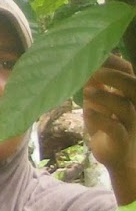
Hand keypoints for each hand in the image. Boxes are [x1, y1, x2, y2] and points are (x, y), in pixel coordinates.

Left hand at [83, 56, 135, 197]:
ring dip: (105, 97)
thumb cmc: (107, 123)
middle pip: (133, 86)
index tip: (92, 54)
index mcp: (128, 93)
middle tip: (93, 70)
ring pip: (125, 107)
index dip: (113, 61)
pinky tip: (88, 112)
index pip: (128, 71)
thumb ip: (93, 82)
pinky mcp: (122, 141)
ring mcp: (130, 124)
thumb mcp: (98, 100)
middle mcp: (134, 106)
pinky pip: (116, 129)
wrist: (116, 156)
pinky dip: (102, 120)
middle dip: (114, 76)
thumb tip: (80, 58)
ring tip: (86, 90)